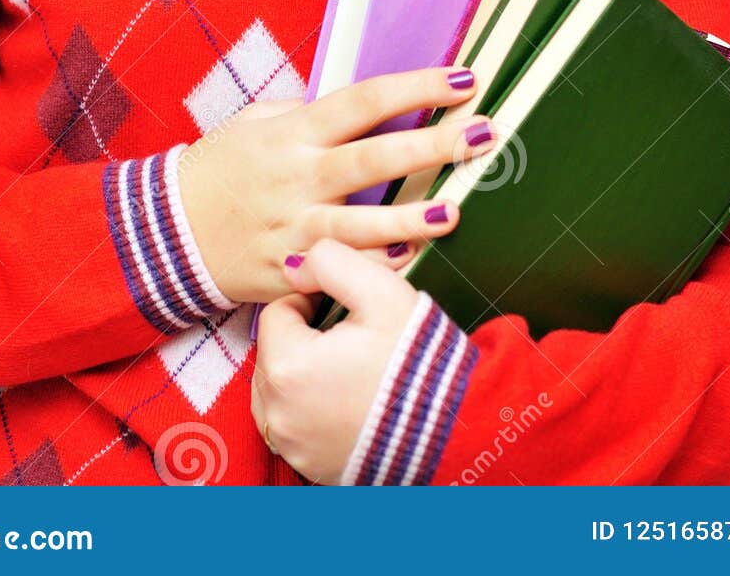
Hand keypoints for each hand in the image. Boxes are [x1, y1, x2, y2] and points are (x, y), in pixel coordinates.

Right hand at [175, 66, 496, 304]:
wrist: (165, 231)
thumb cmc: (215, 169)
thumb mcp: (251, 123)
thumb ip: (302, 112)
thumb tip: (352, 108)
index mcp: (296, 131)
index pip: (366, 100)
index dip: (417, 87)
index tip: (463, 79)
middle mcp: (300, 175)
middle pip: (375, 157)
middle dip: (433, 144)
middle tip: (484, 135)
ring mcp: (295, 225)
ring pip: (363, 222)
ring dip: (412, 217)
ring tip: (456, 209)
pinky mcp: (289, 268)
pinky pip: (340, 267)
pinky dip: (375, 264)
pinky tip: (411, 260)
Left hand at [251, 237, 422, 483]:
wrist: (455, 428)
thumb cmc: (416, 359)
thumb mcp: (380, 290)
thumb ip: (330, 261)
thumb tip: (294, 265)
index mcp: (286, 366)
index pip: (276, 312)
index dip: (310, 301)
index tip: (345, 308)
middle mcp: (277, 414)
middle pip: (274, 352)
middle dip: (304, 338)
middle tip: (352, 337)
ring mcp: (292, 447)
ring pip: (279, 391)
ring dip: (303, 374)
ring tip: (350, 368)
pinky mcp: (309, 469)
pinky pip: (295, 426)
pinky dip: (312, 410)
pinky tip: (350, 401)